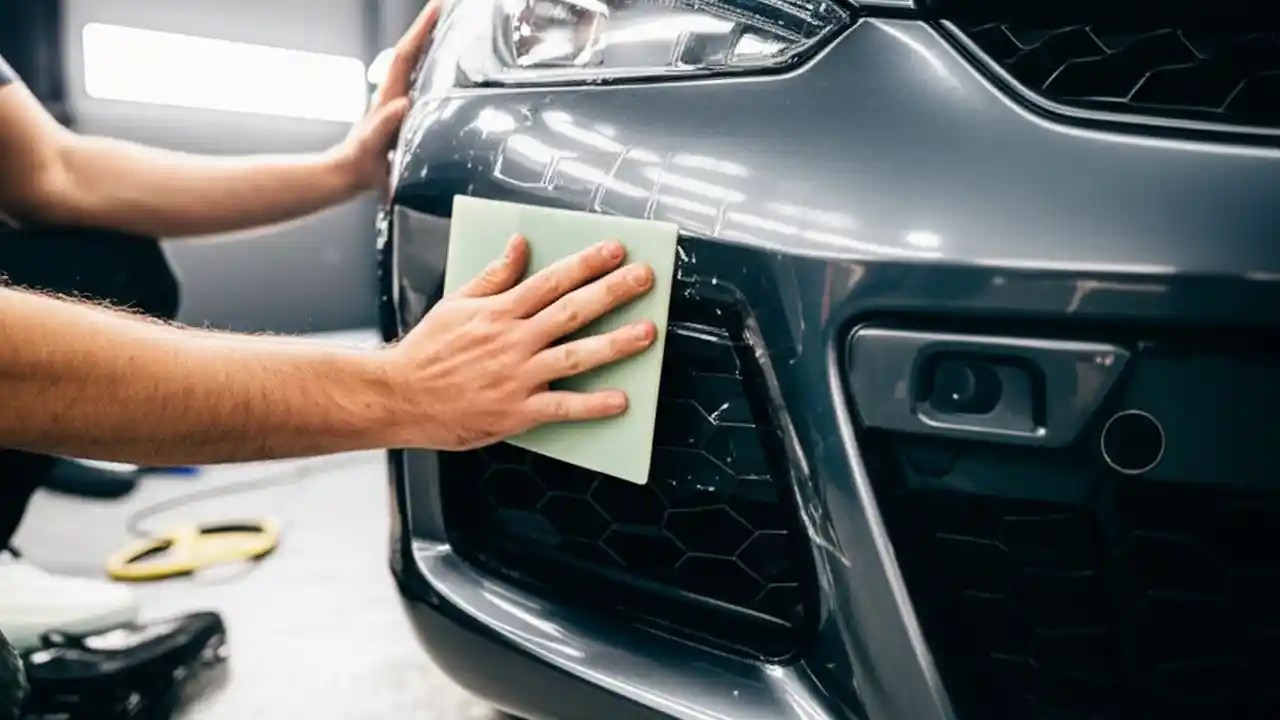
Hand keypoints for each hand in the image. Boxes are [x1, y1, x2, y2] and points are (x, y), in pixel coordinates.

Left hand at [331, 0, 440, 197]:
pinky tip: (442, 67)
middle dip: (426, 28)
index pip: (406, 56)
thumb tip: (403, 103)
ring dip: (428, 43)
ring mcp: (397, 101)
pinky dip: (429, 66)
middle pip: (411, 52)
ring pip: (414, 64)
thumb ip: (385, 124)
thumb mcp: (372, 144)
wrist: (348, 174)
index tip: (436, 9)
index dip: (420, 31)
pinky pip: (418, 81)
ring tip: (447, 28)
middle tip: (445, 8)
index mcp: (389, 97)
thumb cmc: (360, 162)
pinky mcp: (401, 112)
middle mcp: (394, 93)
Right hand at [384, 235, 656, 450]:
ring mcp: (517, 376)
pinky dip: (592, 405)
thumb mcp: (456, 304)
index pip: (551, 280)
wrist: (399, 398)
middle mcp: (512, 340)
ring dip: (615, 344)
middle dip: (612, 292)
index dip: (586, 263)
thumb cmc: (428, 352)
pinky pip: (562, 407)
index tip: (616, 249)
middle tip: (645, 278)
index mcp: (498, 311)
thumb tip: (519, 244)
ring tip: (648, 333)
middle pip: (572, 311)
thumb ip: (493, 276)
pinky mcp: (517, 411)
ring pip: (575, 356)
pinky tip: (621, 400)